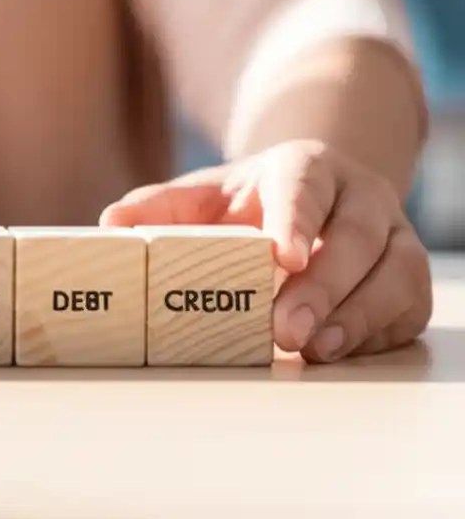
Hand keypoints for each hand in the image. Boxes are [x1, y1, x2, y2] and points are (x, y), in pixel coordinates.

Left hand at [100, 139, 430, 362]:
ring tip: (314, 350)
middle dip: (322, 286)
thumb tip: (110, 224)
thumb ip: (159, 208)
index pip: (305, 187)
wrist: (313, 198)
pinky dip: (376, 332)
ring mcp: (393, 235)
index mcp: (307, 167)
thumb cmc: (249, 203)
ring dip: (356, 315)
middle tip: (285, 330)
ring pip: (394, 271)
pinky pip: (407, 306)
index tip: (283, 257)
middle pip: (354, 237)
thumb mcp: (205, 196)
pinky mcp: (408, 274)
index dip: (296, 220)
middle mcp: (360, 195)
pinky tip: (338, 351)